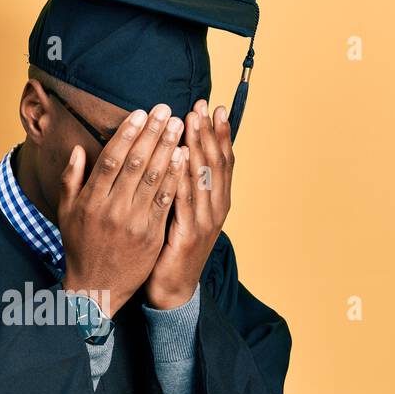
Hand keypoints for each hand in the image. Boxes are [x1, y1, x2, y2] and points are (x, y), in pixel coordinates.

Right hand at [60, 103, 187, 316]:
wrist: (96, 288)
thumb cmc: (80, 247)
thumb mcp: (66, 213)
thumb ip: (71, 180)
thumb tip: (79, 149)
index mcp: (91, 201)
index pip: (111, 159)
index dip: (127, 133)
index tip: (140, 113)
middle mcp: (112, 209)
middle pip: (136, 163)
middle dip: (152, 134)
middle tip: (165, 110)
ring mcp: (134, 222)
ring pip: (154, 178)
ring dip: (168, 149)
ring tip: (179, 126)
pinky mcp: (151, 235)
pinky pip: (166, 200)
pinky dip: (176, 177)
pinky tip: (184, 158)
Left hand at [144, 99, 233, 309]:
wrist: (172, 289)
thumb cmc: (173, 247)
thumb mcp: (184, 212)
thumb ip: (185, 184)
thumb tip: (180, 150)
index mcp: (217, 201)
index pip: (222, 160)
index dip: (219, 132)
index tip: (212, 106)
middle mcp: (216, 208)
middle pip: (216, 162)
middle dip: (208, 131)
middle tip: (201, 105)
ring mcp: (205, 222)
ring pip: (203, 177)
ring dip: (198, 147)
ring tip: (190, 121)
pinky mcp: (189, 235)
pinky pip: (186, 199)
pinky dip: (183, 176)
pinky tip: (179, 156)